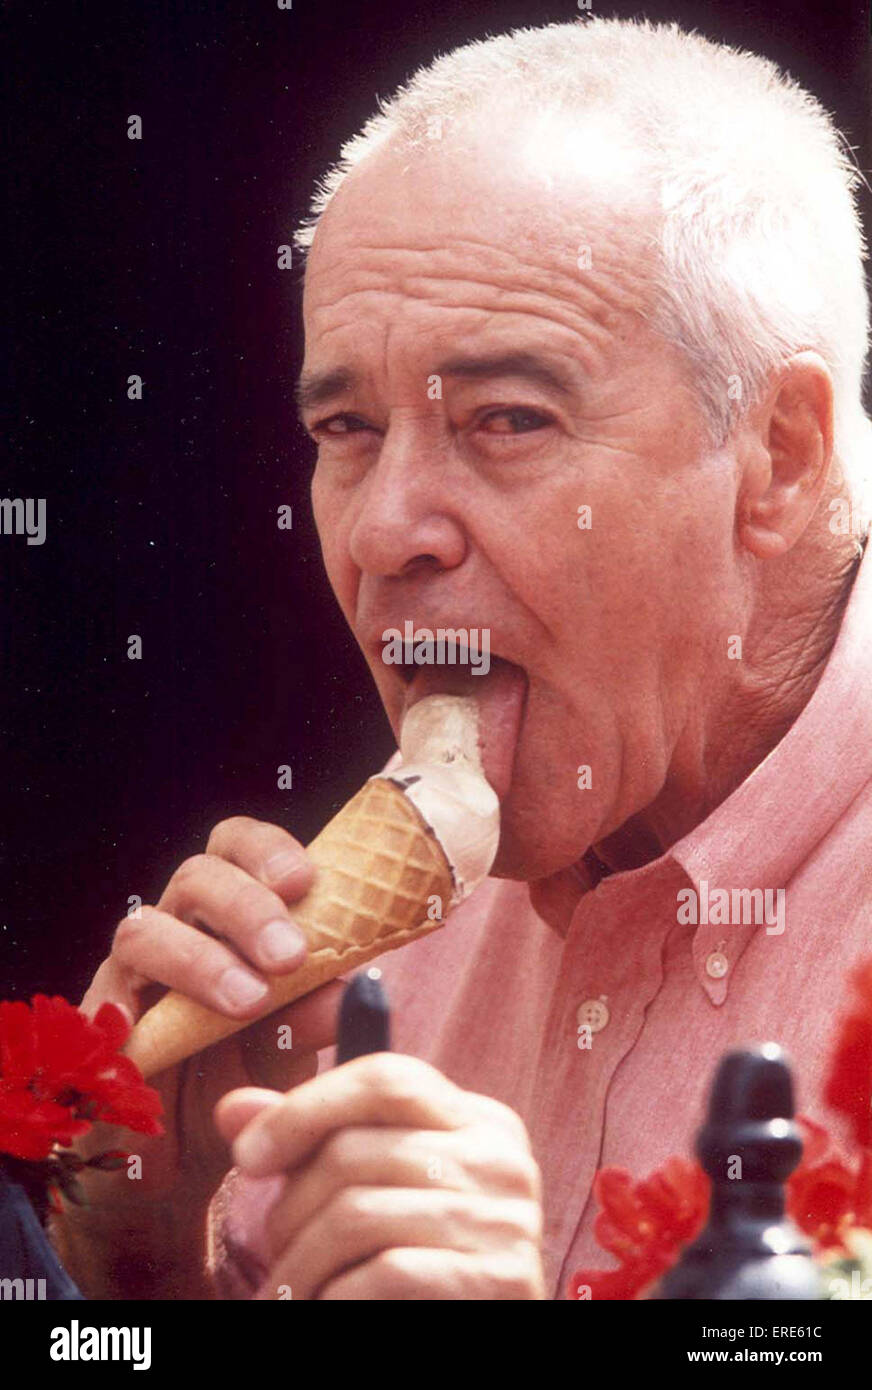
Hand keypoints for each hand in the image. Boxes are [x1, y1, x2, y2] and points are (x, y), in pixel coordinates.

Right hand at [54, 816, 341, 1296]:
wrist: (185, 1161)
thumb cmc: (246, 1079)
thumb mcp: (292, 1050)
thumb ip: (315, 1017)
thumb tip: (346, 990)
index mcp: (234, 915)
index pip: (239, 847)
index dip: (267, 850)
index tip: (305, 881)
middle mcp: (180, 927)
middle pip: (197, 876)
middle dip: (246, 907)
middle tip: (288, 956)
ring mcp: (132, 974)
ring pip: (143, 930)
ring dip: (198, 959)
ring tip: (247, 1002)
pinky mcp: (95, 1026)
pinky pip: (95, 1002)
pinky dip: (120, 1010)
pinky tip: (147, 1029)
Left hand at [215, 1053, 545, 1299]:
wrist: (481, 1331)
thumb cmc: (417, 1264)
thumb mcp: (368, 1191)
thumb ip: (312, 1142)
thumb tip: (232, 1109)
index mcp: (478, 1122)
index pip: (387, 1078)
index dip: (306, 1107)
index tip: (247, 1156)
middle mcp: (501, 1159)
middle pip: (357, 1150)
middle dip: (291, 1208)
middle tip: (271, 1254)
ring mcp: (506, 1220)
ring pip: (358, 1213)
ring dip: (301, 1264)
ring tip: (286, 1293)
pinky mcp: (501, 1280)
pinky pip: (386, 1271)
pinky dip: (336, 1295)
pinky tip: (326, 1307)